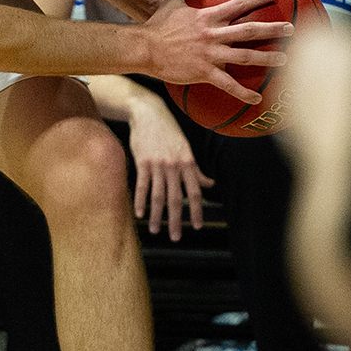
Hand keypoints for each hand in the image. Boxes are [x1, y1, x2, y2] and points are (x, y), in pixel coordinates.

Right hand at [126, 92, 213, 239]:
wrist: (148, 113)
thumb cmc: (169, 131)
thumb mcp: (186, 149)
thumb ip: (196, 169)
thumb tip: (210, 184)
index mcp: (188, 163)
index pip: (194, 192)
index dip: (196, 210)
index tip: (196, 226)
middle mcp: (174, 165)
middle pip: (176, 198)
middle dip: (176, 220)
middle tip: (176, 237)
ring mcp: (158, 164)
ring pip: (158, 195)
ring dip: (157, 216)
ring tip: (156, 230)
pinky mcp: (143, 162)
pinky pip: (143, 185)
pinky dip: (141, 201)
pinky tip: (140, 214)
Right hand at [142, 0, 293, 102]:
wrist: (145, 49)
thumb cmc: (158, 26)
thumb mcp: (171, 2)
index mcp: (208, 17)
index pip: (238, 4)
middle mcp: (213, 34)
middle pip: (249, 30)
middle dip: (273, 29)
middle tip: (291, 29)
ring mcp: (210, 54)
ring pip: (245, 56)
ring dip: (267, 58)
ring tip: (285, 60)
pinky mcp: (204, 72)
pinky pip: (228, 84)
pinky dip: (244, 92)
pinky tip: (258, 98)